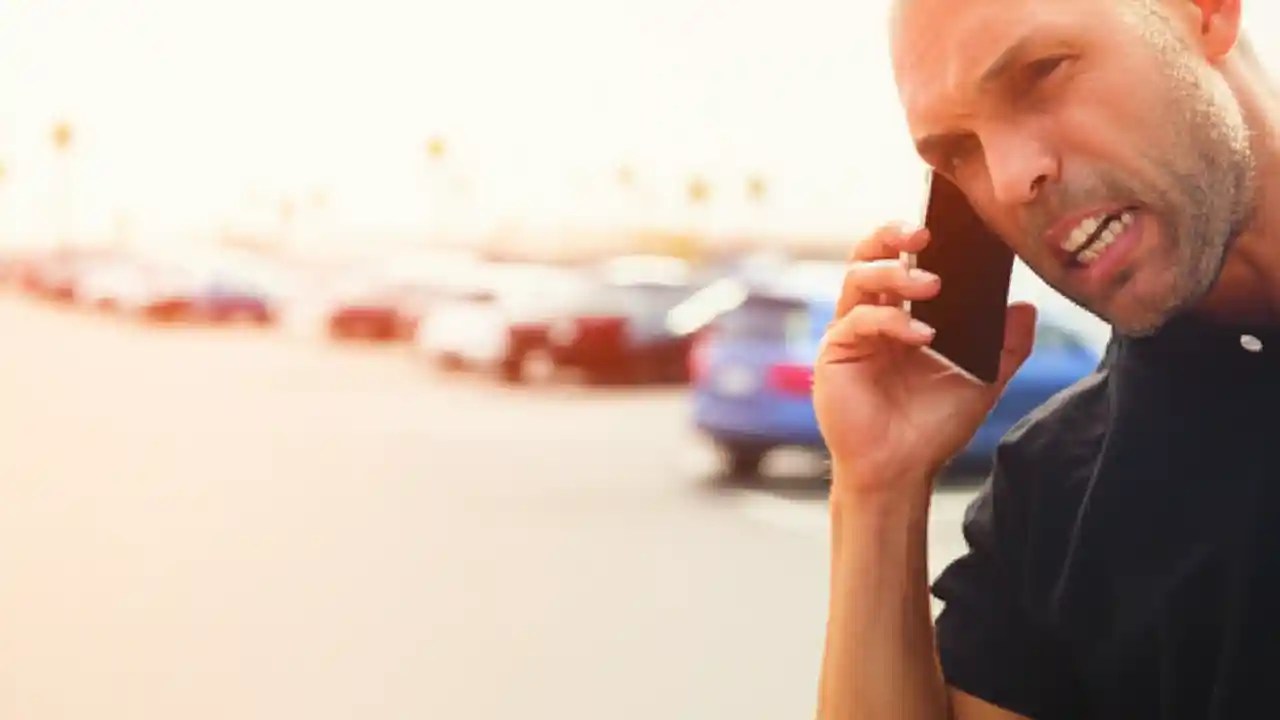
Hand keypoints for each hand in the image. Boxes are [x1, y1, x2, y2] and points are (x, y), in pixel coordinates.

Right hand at [813, 224, 1037, 497]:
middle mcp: (871, 317)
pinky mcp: (835, 354)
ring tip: (931, 285)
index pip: (901, 261)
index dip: (915, 239)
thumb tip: (1025, 306)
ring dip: (893, 274)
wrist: (901, 470)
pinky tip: (921, 335)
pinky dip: (890, 322)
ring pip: (856, 279)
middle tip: (923, 236)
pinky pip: (856, 321)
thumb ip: (1006, 345)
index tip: (948, 227)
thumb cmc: (932, 426)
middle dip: (891, 237)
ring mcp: (850, 333)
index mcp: (901, 315)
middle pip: (868, 257)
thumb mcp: (982, 379)